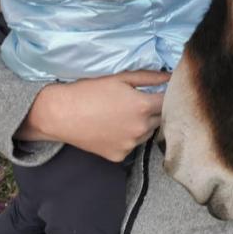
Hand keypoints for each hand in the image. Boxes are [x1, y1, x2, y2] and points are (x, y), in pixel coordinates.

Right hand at [18, 70, 169, 161]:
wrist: (61, 114)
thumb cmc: (90, 91)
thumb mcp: (121, 78)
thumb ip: (150, 78)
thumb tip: (171, 77)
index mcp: (143, 107)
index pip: (169, 102)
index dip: (167, 96)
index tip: (161, 92)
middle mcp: (140, 129)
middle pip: (160, 119)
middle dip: (154, 111)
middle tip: (138, 103)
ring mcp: (130, 145)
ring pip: (147, 133)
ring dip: (143, 125)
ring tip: (123, 115)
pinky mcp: (119, 156)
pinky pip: (131, 146)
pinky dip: (127, 138)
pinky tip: (113, 129)